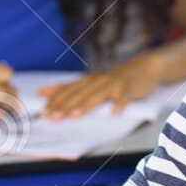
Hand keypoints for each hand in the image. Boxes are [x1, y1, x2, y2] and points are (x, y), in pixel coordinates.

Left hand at [39, 54, 165, 119]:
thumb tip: (42, 92)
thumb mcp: (89, 82)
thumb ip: (68, 88)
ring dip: (87, 104)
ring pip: (98, 94)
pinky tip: (114, 113)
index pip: (67, 90)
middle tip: (54, 117)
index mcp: (87, 81)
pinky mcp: (128, 88)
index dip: (55, 101)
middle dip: (66, 106)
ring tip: (76, 115)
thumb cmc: (114, 79)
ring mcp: (113, 84)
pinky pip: (123, 97)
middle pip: (79, 93)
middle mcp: (97, 81)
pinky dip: (119, 104)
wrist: (143, 67)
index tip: (44, 113)